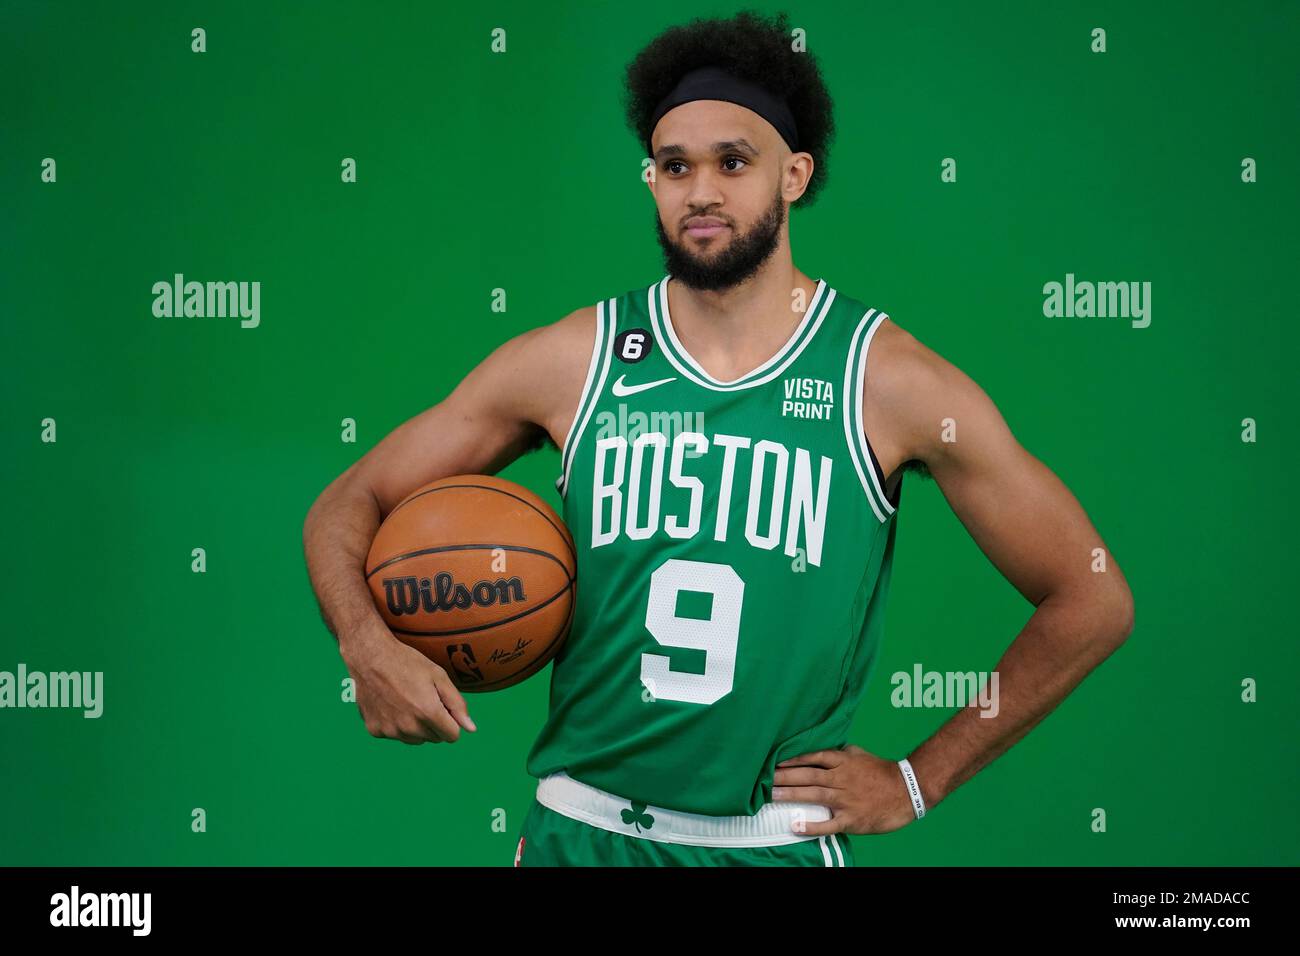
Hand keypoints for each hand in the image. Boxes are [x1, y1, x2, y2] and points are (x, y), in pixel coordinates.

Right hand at [341, 618, 476, 744]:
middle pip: (434, 738)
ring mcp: (390, 731)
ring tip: (407, 701)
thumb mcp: (439, 676)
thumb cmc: (407, 662)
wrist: (370, 656)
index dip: (451, 721)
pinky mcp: (375, 730)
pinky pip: (395, 735)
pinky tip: (391, 704)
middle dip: (435, 723)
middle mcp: (409, 727)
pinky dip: (396, 724)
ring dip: (416, 726)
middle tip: (423, 699)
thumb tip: (471, 728)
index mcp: (428, 713)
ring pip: (415, 739)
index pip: (452, 736)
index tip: (443, 707)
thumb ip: (457, 704)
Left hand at [770, 744, 915, 835]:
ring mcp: (846, 799)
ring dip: (791, 795)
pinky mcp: (852, 819)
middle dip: (784, 777)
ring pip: (814, 795)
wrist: (907, 791)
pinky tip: (795, 825)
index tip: (774, 762)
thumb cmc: (882, 772)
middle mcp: (842, 778)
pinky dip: (811, 825)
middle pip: (808, 776)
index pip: (813, 758)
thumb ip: (839, 753)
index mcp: (844, 761)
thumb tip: (820, 751)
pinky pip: (828, 823)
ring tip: (771, 795)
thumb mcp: (860, 754)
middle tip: (763, 779)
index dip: (793, 760)